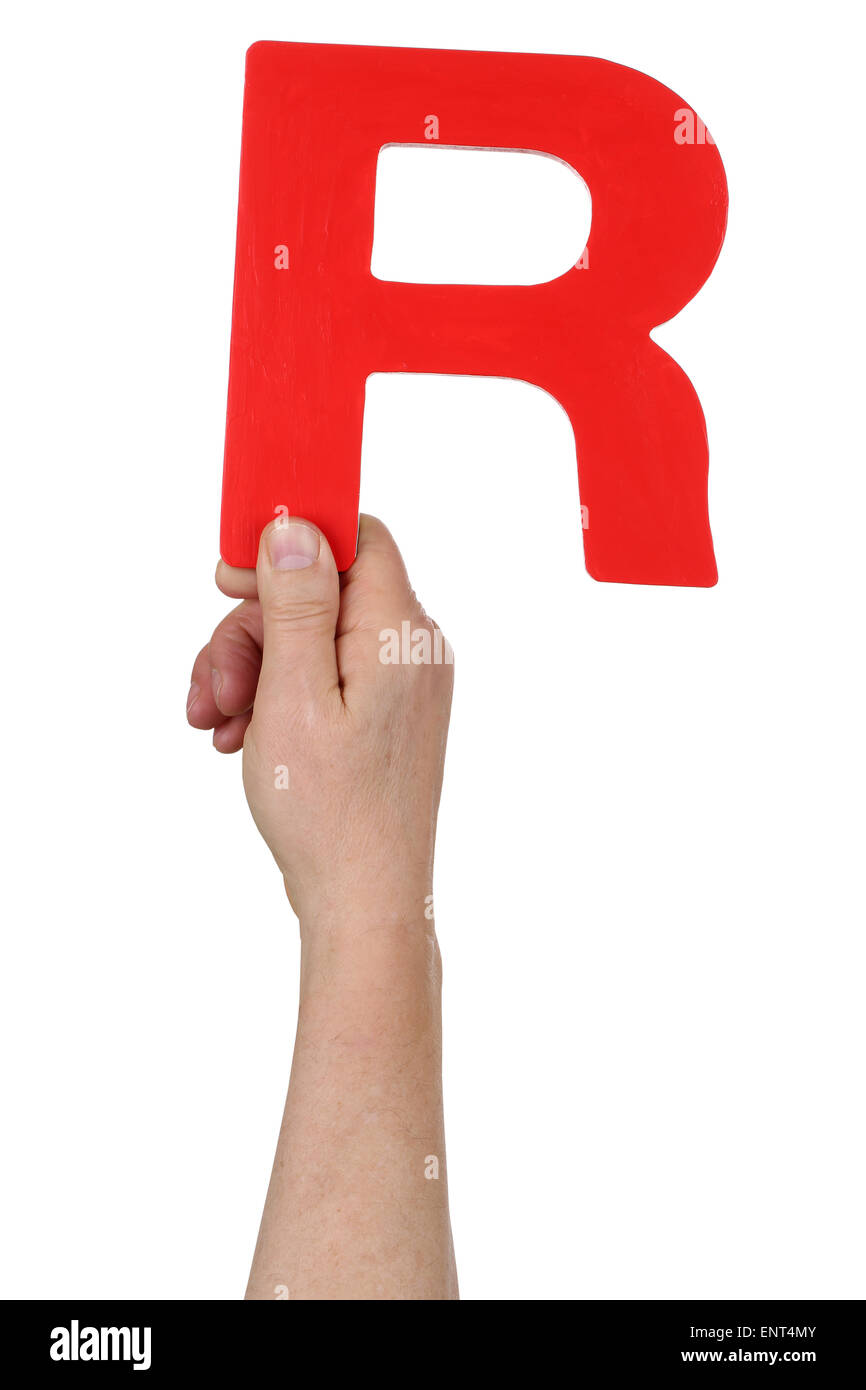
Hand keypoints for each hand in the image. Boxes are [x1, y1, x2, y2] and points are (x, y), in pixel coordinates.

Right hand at [187, 516, 452, 930]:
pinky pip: (320, 679)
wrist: (365, 902)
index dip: (288, 544)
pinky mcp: (381, 716)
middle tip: (215, 686)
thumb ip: (297, 604)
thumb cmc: (330, 810)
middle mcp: (408, 651)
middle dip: (252, 630)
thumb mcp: (295, 695)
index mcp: (398, 633)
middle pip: (317, 594)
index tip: (230, 576)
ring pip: (309, 639)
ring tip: (217, 724)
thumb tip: (295, 526)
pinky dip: (273, 699)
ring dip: (250, 671)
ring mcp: (397, 686)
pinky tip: (238, 738)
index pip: (355, 537)